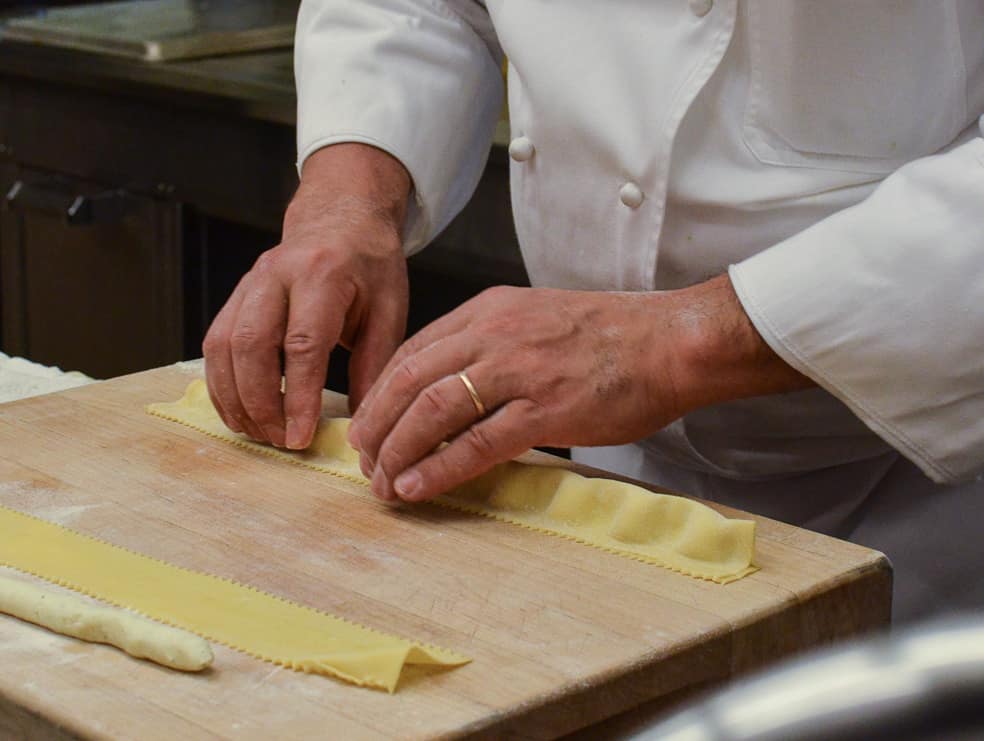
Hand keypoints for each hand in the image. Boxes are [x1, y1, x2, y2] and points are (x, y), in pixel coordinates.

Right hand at [202, 144, 410, 449]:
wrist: (341, 219)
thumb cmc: (371, 266)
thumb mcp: (389, 310)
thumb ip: (374, 364)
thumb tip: (361, 421)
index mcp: (323, 275)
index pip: (302, 343)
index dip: (298, 396)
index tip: (300, 436)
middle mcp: (276, 275)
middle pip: (251, 346)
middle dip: (260, 402)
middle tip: (279, 440)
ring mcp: (249, 283)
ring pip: (222, 346)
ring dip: (234, 397)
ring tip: (258, 433)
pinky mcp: (235, 296)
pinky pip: (215, 343)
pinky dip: (222, 383)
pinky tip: (240, 411)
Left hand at [348, 276, 812, 502]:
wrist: (671, 341)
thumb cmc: (612, 336)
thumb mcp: (538, 320)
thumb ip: (495, 346)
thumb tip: (460, 390)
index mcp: (490, 311)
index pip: (414, 351)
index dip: (381, 392)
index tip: (369, 423)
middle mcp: (493, 335)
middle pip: (410, 380)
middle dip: (377, 425)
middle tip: (363, 459)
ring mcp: (518, 371)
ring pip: (432, 410)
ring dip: (398, 450)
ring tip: (381, 481)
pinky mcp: (545, 410)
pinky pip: (475, 443)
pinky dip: (438, 468)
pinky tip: (415, 487)